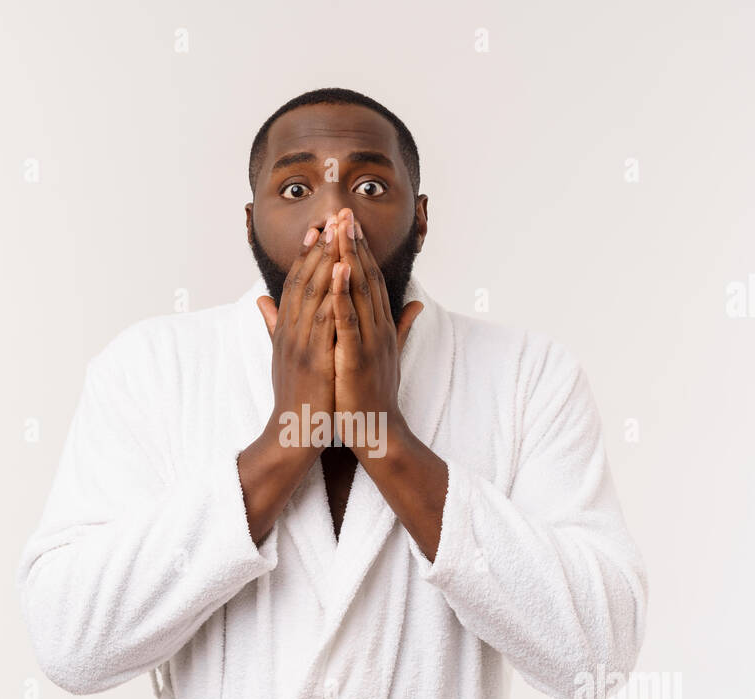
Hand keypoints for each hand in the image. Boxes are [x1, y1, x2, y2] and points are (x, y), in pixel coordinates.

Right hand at [256, 215, 342, 457]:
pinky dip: (332, 292)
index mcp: (286, 330)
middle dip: (319, 246)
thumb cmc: (296, 397)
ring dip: (326, 259)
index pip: (296, 283)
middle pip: (304, 280)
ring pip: (313, 292)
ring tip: (338, 231)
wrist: (293, 434)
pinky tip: (342, 270)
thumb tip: (261, 300)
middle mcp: (290, 332)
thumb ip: (275, 325)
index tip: (318, 227)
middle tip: (332, 216)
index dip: (306, 254)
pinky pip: (325, 319)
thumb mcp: (284, 355)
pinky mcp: (315, 359)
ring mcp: (301, 344)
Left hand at [327, 208, 423, 458]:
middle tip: (345, 211)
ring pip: (358, 291)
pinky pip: (349, 320)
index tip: (350, 223)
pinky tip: (337, 271)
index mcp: (380, 327)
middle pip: (366, 277)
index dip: (360, 250)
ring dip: (349, 258)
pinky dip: (343, 294)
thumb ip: (401, 326)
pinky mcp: (357, 356)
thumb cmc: (374, 395)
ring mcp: (369, 341)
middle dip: (355, 243)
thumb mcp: (387, 354)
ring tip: (340, 228)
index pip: (370, 280)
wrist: (377, 432)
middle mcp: (378, 328)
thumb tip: (417, 304)